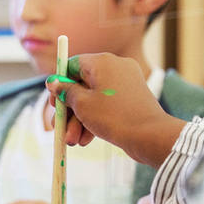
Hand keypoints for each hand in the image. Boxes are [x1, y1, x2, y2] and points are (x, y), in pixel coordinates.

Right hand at [45, 53, 184, 166]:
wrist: (150, 136)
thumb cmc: (114, 117)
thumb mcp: (82, 105)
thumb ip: (66, 91)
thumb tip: (54, 82)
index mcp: (103, 61)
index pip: (73, 65)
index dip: (60, 84)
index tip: (54, 103)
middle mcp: (116, 66)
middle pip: (83, 85)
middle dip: (69, 110)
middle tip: (59, 128)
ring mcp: (126, 82)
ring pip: (94, 98)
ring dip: (80, 120)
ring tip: (73, 142)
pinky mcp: (132, 98)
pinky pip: (108, 105)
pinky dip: (96, 119)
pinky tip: (86, 140)